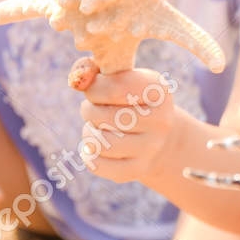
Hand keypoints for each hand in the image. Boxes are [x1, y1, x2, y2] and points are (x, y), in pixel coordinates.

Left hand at [72, 58, 177, 184]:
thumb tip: (78, 78)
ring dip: (89, 132)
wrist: (160, 136)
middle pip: (105, 116)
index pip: (116, 87)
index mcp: (158, 91)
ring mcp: (151, 147)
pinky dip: (89, 156)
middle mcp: (161, 120)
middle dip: (89, 110)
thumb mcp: (123, 78)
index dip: (94, 87)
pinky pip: (100, 166)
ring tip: (94, 127)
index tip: (93, 88)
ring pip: (101, 143)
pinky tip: (94, 147)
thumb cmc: (132, 101)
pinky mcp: (139, 169)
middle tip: (93, 109)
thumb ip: (96, 71)